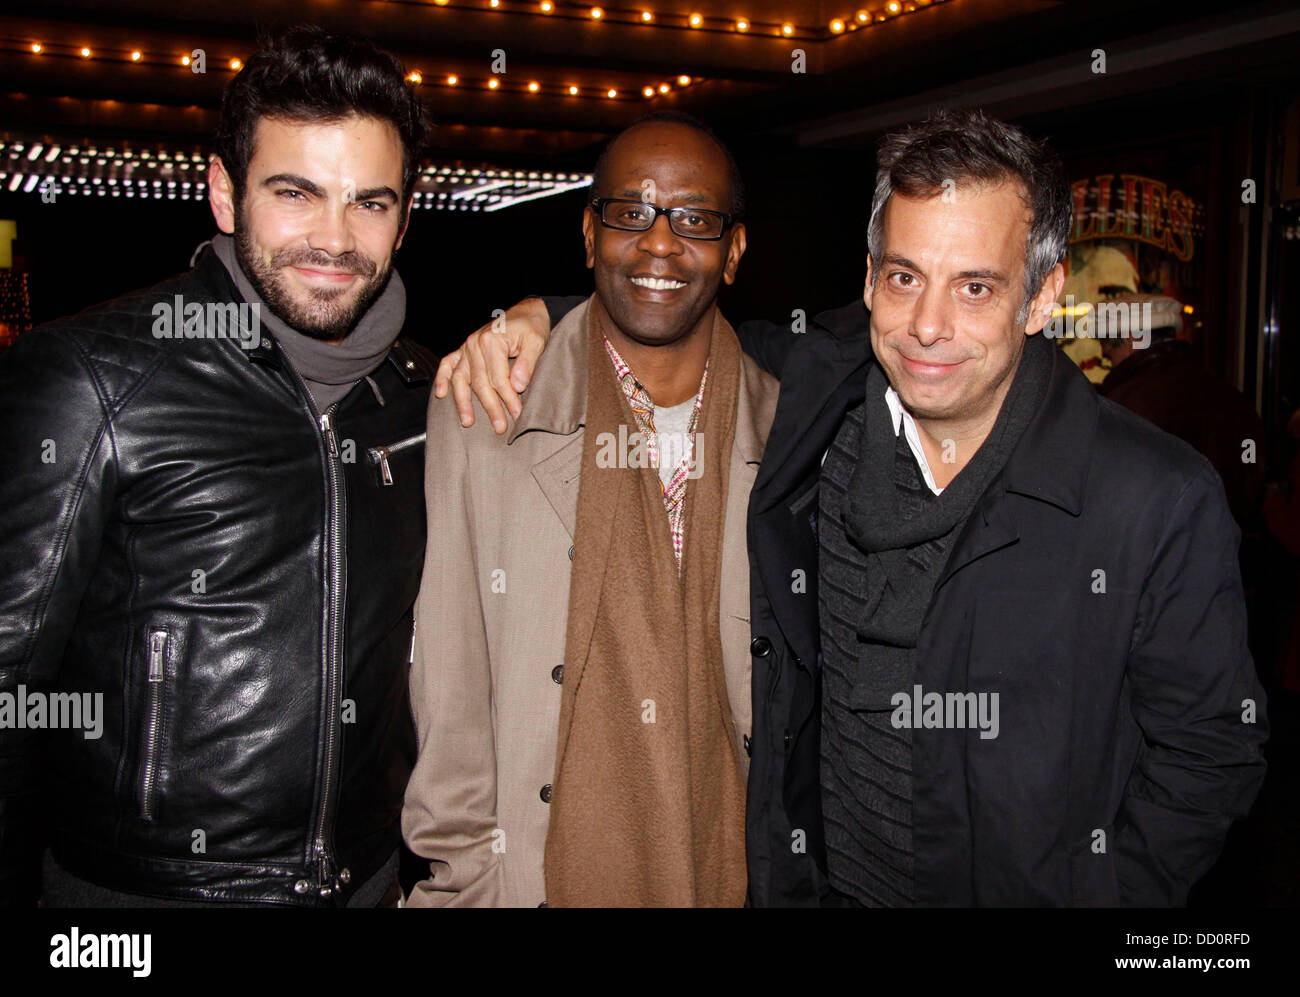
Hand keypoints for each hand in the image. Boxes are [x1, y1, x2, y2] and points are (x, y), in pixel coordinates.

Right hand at [434, 298, 551, 433]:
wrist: (526, 311)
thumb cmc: (531, 326)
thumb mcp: (536, 341)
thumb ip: (528, 363)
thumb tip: (518, 386)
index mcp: (492, 341)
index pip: (499, 378)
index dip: (509, 399)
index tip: (517, 415)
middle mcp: (475, 344)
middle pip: (480, 383)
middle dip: (491, 407)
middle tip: (500, 427)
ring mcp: (466, 347)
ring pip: (461, 379)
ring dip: (463, 402)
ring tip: (467, 422)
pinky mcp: (463, 350)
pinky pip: (447, 364)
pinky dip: (442, 378)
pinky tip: (441, 394)